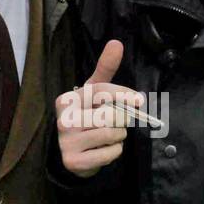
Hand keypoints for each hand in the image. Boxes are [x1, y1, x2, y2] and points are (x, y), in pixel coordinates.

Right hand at [54, 40, 144, 177]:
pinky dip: (114, 152)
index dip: (123, 94)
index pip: (100, 91)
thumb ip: (105, 70)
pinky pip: (109, 154)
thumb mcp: (93, 94)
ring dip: (119, 137)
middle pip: (109, 115)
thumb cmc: (87, 117)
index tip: (140, 100)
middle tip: (118, 123)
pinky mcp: (73, 161)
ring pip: (111, 134)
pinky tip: (103, 150)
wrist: (72, 153)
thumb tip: (116, 42)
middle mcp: (63, 120)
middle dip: (122, 120)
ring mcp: (66, 142)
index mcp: (66, 100)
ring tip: (109, 136)